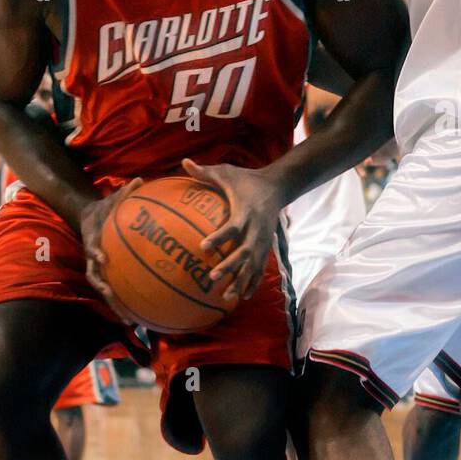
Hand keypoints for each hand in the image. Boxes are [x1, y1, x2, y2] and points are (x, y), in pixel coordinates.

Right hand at [79, 178, 142, 323]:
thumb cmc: (103, 209)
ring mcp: (97, 269)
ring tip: (129, 322)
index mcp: (92, 240)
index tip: (102, 258)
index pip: (91, 248)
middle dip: (105, 291)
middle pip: (96, 278)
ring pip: (104, 292)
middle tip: (116, 300)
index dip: (95, 253)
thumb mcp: (111, 199)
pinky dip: (123, 305)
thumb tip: (139, 179)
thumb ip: (124, 192)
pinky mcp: (105, 275)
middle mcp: (92, 259)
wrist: (88, 218)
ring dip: (115, 307)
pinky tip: (138, 318)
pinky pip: (114, 291)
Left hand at [182, 158, 281, 300]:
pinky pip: (260, 267)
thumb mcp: (227, 172)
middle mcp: (256, 229)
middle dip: (230, 266)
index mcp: (245, 211)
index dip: (219, 238)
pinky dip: (252, 282)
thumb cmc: (246, 179)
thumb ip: (206, 172)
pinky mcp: (266, 246)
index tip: (203, 246)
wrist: (277, 186)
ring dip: (241, 281)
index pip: (232, 227)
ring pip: (253, 264)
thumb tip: (184, 162)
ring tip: (226, 296)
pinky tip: (242, 297)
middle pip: (244, 251)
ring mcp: (262, 240)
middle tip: (212, 277)